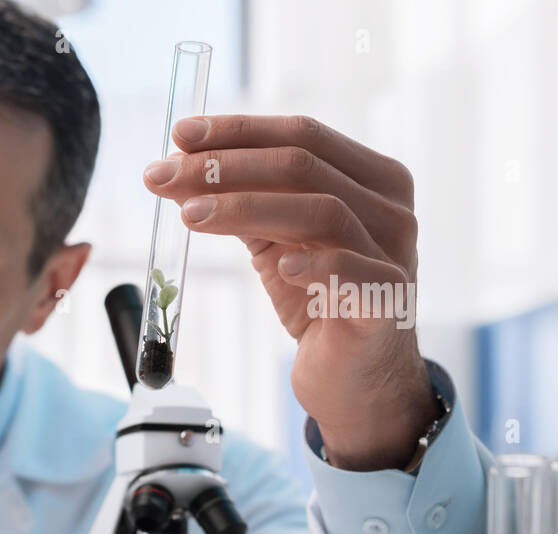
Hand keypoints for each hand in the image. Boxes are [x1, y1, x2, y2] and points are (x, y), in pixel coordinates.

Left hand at [143, 114, 440, 470]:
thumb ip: (237, 204)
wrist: (352, 378)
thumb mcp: (274, 242)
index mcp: (370, 179)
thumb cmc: (316, 302)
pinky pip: (352, 271)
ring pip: (320, 210)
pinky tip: (280, 265)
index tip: (180, 135)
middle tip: (164, 175)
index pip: (302, 135)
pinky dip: (315, 262)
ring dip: (246, 207)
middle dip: (225, 166)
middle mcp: (389, 209)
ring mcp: (393, 254)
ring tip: (190, 215)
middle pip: (303, 166)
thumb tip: (173, 168)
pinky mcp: (387, 302)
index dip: (239, 130)